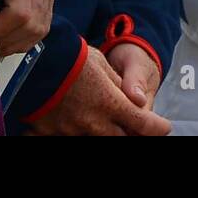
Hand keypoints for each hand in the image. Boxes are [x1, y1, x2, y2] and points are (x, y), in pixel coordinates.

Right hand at [27, 45, 172, 135]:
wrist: (33, 63)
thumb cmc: (71, 58)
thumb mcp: (101, 64)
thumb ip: (119, 85)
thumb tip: (134, 98)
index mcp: (110, 104)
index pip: (143, 124)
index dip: (157, 127)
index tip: (164, 126)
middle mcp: (94, 124)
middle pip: (121, 138)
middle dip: (131, 132)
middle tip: (134, 125)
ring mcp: (73, 131)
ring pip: (97, 138)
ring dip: (105, 130)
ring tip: (102, 115)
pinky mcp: (54, 134)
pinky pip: (72, 135)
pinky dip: (78, 129)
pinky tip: (75, 116)